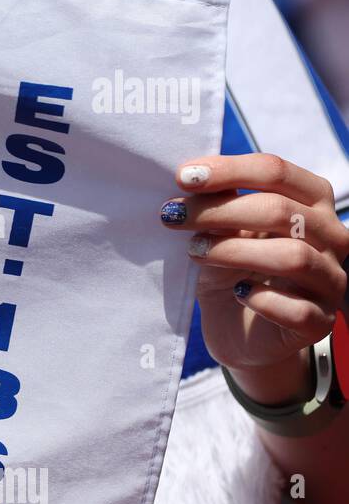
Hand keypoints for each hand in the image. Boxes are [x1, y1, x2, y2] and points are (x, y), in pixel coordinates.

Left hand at [161, 154, 348, 373]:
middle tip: (173, 216)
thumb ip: (218, 207)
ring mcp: (330, 281)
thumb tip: (191, 178)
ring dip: (233, 250)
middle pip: (282, 211)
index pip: (277, 172)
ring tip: (193, 250)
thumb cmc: (231, 273)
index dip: (229, 170)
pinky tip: (237, 292)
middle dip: (220, 210)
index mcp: (310, 204)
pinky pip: (296, 309)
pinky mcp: (319, 322)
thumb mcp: (220, 234)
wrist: (238, 333)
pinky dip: (262, 298)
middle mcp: (331, 238)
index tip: (182, 176)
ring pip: (292, 257)